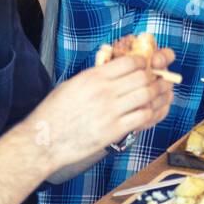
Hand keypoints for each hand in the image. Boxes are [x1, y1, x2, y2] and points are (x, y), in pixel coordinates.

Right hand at [30, 48, 175, 168]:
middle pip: (142, 77)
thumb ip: (95, 76)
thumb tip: (115, 70)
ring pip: (146, 95)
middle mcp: (103, 91)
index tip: (145, 66)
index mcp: (93, 77)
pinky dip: (150, 113)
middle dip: (154, 77)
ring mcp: (110, 111)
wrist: (43, 141)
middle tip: (158, 79)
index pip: (130, 62)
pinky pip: (142, 117)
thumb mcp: (72, 84)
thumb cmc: (54, 113)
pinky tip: (149, 112)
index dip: (143, 63)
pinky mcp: (113, 130)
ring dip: (157, 93)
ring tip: (159, 93)